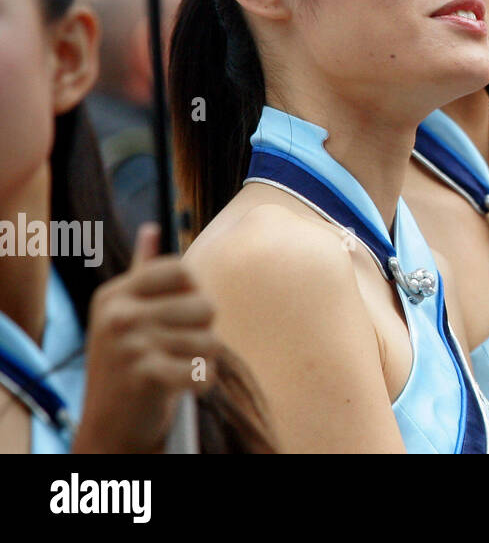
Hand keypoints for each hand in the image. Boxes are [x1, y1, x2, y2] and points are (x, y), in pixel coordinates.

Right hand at [73, 224, 217, 452]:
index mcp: (116, 294)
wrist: (109, 427)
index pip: (182, 270)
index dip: (192, 294)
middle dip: (202, 333)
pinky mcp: (145, 375)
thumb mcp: (126, 314)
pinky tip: (184, 387)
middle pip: (206, 305)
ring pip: (211, 341)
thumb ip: (143, 272)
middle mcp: (118, 314)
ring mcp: (129, 344)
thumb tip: (152, 227)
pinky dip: (203, 384)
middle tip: (174, 352)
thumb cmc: (127, 365)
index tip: (175, 316)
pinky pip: (204, 371)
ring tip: (177, 370)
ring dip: (203, 361)